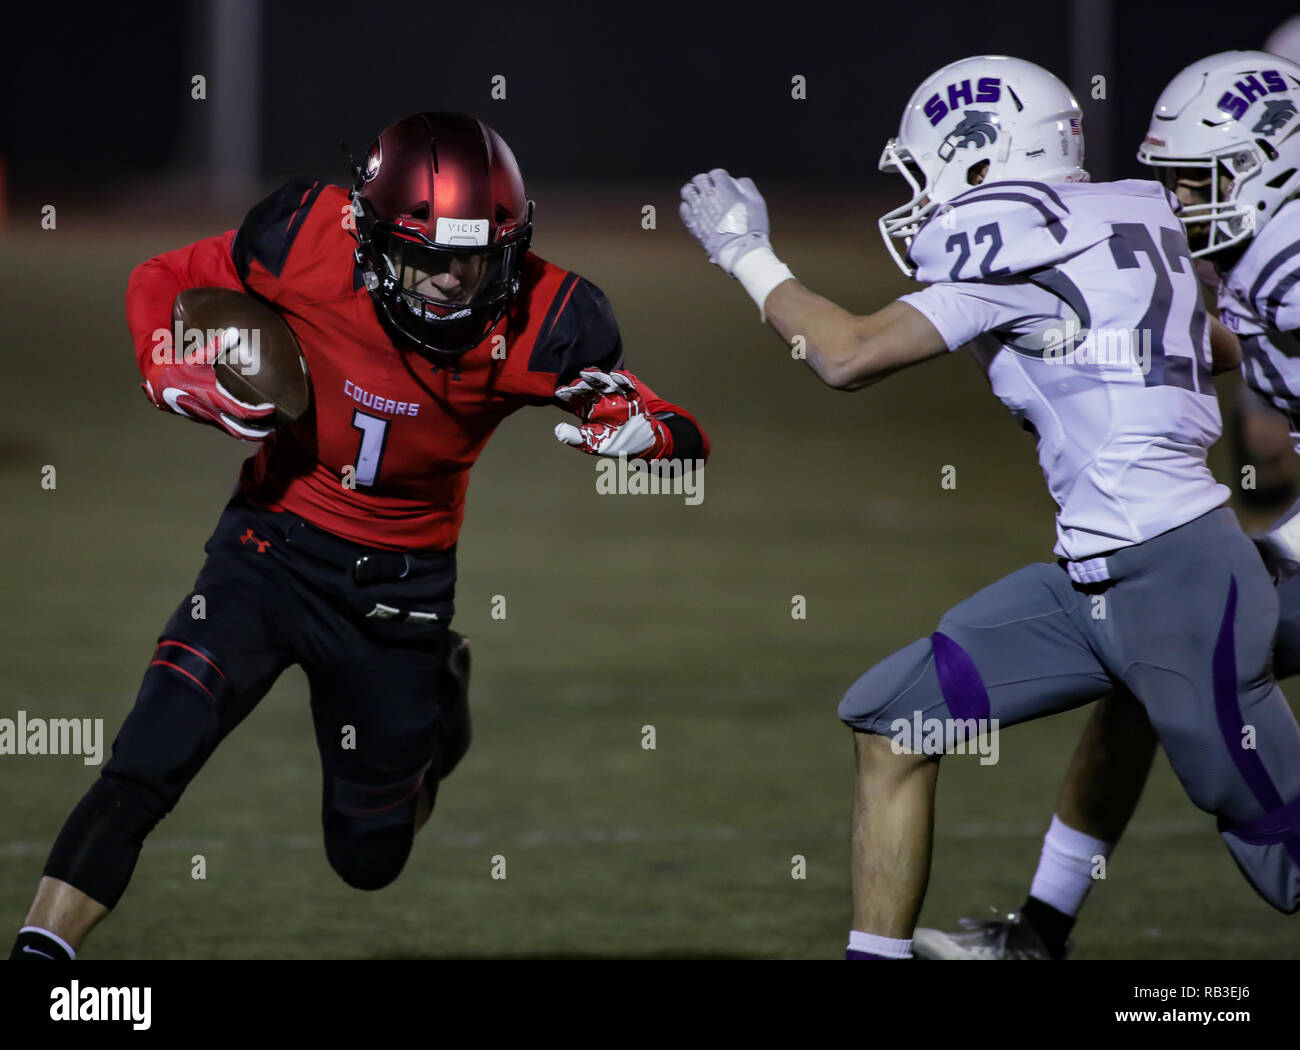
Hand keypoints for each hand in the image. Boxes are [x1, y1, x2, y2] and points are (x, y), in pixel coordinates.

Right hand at [142, 334, 275, 441]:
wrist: (157, 383)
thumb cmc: (178, 368)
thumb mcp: (196, 356)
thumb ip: (216, 346)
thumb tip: (235, 332)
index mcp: (212, 398)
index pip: (241, 412)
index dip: (258, 414)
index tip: (272, 409)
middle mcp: (211, 412)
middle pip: (240, 430)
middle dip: (258, 432)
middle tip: (275, 428)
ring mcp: (207, 418)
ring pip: (232, 432)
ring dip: (249, 434)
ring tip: (266, 431)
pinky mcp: (204, 419)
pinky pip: (226, 428)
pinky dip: (239, 430)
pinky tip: (248, 427)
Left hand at [553, 368, 670, 458]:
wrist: (639, 445)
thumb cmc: (613, 443)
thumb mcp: (592, 444)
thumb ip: (575, 438)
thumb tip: (558, 430)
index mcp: (588, 409)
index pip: (576, 399)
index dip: (568, 394)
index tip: (561, 392)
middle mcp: (600, 399)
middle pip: (589, 387)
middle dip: (582, 384)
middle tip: (576, 382)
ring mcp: (616, 396)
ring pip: (605, 383)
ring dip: (598, 377)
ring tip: (588, 374)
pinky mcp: (631, 395)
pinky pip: (627, 385)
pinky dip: (622, 380)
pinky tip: (615, 375)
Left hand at [679, 168, 770, 273]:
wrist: (740, 251)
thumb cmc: (752, 227)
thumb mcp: (757, 202)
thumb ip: (747, 186)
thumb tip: (737, 181)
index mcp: (725, 189)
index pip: (716, 173)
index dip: (720, 177)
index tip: (723, 184)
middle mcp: (709, 196)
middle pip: (700, 179)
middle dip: (705, 182)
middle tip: (710, 190)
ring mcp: (699, 209)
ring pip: (688, 191)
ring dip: (693, 191)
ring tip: (699, 197)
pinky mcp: (693, 223)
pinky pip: (684, 209)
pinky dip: (688, 206)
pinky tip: (695, 211)